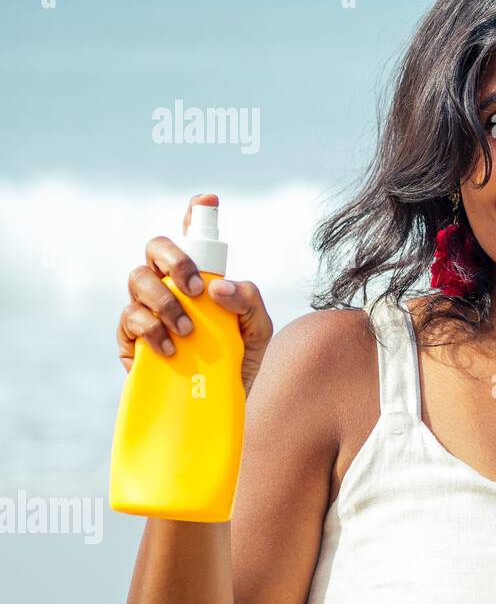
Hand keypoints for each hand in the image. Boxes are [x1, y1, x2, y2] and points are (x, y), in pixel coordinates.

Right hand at [116, 193, 272, 394]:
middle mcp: (169, 284)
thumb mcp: (259, 330)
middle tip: (195, 289)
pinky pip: (129, 320)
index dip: (195, 213)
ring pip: (138, 279)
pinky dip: (150, 330)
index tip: (207, 202)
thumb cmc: (240, 358)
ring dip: (164, 302)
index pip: (192, 237)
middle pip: (155, 247)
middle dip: (174, 259)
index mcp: (200, 276)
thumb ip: (249, 301)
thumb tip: (217, 287)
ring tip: (188, 330)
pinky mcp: (130, 338)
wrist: (220, 402)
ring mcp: (146, 308)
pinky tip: (170, 349)